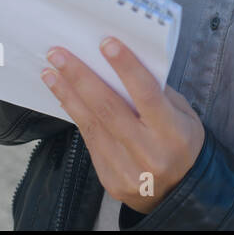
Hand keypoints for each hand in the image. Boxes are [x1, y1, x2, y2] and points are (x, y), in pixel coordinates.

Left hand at [40, 0, 205, 215]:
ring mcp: (127, 169)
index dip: (127, 68)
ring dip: (68, 94)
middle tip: (58, 54)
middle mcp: (149, 152)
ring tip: (50, 71)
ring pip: (92, 125)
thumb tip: (123, 64)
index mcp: (173, 133)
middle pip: (109, 109)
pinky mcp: (109, 180)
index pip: (148, 95)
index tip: (106, 43)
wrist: (179, 191)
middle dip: (80, 77)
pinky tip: (63, 95)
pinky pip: (89, 140)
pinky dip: (75, 114)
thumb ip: (158, 92)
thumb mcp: (183, 115)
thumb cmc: (182, 142)